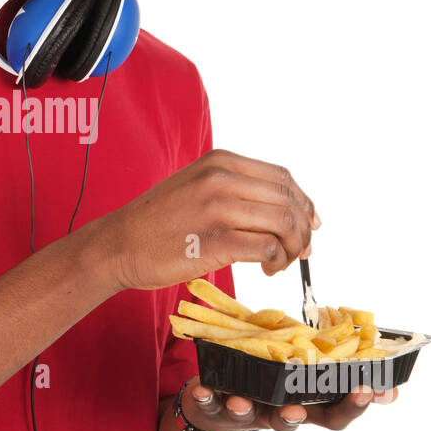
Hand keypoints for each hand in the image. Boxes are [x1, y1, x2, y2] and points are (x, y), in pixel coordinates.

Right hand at [102, 148, 320, 292]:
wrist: (119, 244)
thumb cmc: (159, 222)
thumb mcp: (197, 186)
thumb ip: (236, 190)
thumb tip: (285, 210)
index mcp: (220, 162)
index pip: (282, 178)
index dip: (304, 202)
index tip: (310, 224)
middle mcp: (221, 178)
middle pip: (288, 200)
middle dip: (303, 229)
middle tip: (301, 251)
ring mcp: (217, 208)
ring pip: (283, 223)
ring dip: (293, 248)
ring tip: (280, 262)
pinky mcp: (214, 241)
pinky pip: (267, 248)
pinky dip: (277, 261)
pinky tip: (266, 269)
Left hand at [179, 374, 399, 430]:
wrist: (222, 408)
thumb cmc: (273, 385)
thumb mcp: (309, 383)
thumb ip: (342, 379)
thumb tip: (390, 387)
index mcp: (303, 406)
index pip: (334, 415)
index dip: (353, 405)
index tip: (371, 390)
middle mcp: (276, 414)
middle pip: (291, 422)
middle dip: (294, 416)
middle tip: (297, 411)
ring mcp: (245, 411)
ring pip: (248, 415)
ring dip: (245, 409)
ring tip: (240, 403)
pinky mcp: (214, 404)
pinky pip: (208, 402)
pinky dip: (204, 396)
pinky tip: (200, 388)